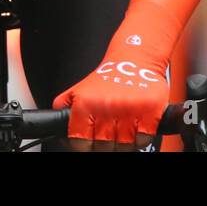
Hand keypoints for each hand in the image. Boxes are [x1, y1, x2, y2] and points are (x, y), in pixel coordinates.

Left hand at [52, 59, 168, 151]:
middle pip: (104, 147)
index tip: (90, 144)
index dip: (85, 146)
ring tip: (122, 129)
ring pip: (124, 146)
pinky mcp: (150, 111)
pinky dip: (140, 137)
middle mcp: (106, 106)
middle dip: (106, 144)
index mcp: (86, 104)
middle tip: (109, 135)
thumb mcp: (79, 89)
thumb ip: (65, 107)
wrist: (135, 58)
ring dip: (124, 142)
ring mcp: (129, 109)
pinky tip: (136, 125)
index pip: (80, 142)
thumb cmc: (108, 77)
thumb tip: (56, 126)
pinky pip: (142, 139)